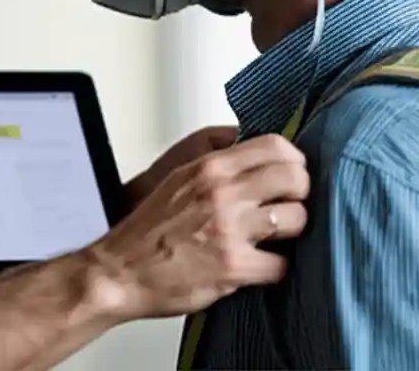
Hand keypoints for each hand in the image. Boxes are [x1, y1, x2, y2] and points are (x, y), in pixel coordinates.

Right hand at [83, 133, 308, 321]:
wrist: (119, 272)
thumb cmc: (147, 232)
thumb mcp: (178, 181)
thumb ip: (217, 168)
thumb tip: (257, 160)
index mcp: (208, 168)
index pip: (275, 146)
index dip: (293, 161)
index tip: (290, 175)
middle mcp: (222, 193)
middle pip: (294, 178)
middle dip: (299, 194)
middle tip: (287, 206)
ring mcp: (229, 229)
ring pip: (296, 218)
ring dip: (291, 232)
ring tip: (274, 239)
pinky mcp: (234, 266)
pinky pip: (282, 265)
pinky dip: (275, 269)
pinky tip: (261, 268)